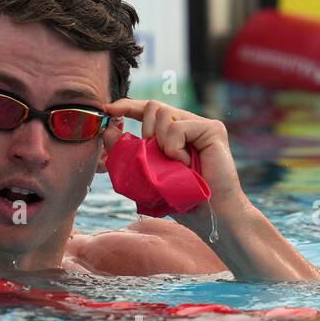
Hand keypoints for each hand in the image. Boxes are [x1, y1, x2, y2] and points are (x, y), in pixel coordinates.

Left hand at [102, 98, 248, 216]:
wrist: (209, 214)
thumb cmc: (179, 197)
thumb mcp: (144, 173)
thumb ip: (126, 151)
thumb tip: (107, 130)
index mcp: (172, 132)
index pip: (147, 110)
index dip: (128, 106)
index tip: (108, 109)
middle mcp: (188, 124)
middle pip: (153, 107)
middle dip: (145, 130)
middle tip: (156, 156)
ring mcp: (201, 125)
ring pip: (164, 113)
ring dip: (161, 142)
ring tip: (175, 163)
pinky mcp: (213, 129)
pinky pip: (178, 127)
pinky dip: (174, 147)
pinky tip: (185, 163)